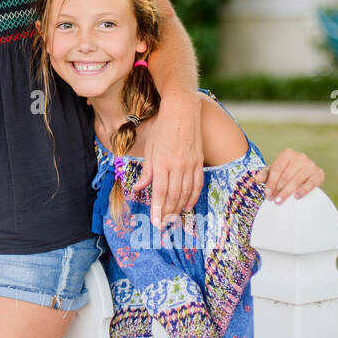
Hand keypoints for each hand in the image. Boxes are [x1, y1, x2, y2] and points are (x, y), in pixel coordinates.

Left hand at [136, 91, 203, 226]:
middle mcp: (177, 165)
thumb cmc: (162, 129)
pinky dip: (193, 197)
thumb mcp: (149, 149)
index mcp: (162, 162)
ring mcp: (190, 164)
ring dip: (179, 208)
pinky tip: (187, 206)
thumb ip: (146, 171)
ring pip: (186, 193)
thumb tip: (139, 189)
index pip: (160, 192)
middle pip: (174, 196)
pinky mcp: (199, 162)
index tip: (156, 222)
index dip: (158, 210)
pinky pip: (197, 184)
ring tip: (173, 219)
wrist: (182, 112)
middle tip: (164, 225)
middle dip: (168, 213)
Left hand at [256, 148, 323, 202]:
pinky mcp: (319, 173)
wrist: (306, 174)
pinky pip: (310, 184)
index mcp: (287, 154)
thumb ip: (265, 174)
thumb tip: (257, 178)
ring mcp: (311, 165)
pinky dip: (303, 190)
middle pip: (286, 175)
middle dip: (277, 189)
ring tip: (279, 201)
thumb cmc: (287, 172)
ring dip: (286, 192)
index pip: (277, 169)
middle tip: (272, 199)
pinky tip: (296, 197)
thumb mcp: (275, 171)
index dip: (271, 182)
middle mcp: (300, 157)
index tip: (266, 193)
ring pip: (296, 180)